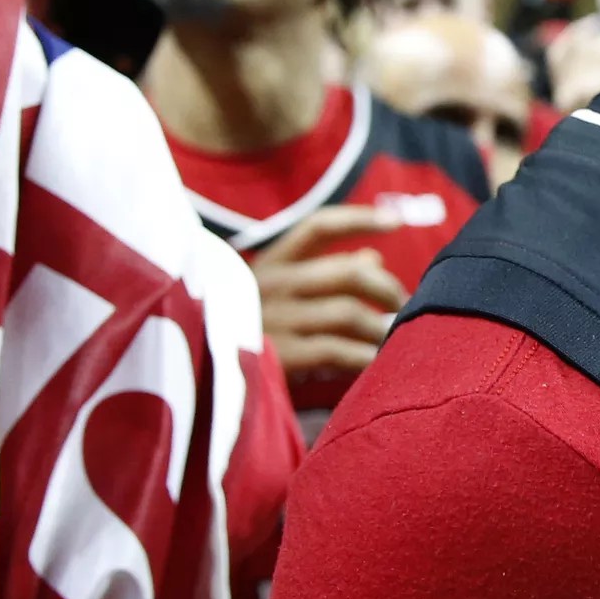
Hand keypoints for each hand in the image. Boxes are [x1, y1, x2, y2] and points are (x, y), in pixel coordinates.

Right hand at [250, 206, 407, 384]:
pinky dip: (364, 356)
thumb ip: (323, 273)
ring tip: (395, 339)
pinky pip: (338, 351)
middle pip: (349, 272)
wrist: (196, 379)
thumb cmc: (249, 331)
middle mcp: (271, 285)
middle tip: (403, 306)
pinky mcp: (279, 357)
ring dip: (381, 327)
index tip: (397, 221)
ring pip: (349, 313)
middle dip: (387, 288)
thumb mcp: (276, 294)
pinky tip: (376, 363)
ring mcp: (275, 320)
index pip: (319, 227)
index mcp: (270, 264)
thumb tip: (374, 256)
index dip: (359, 219)